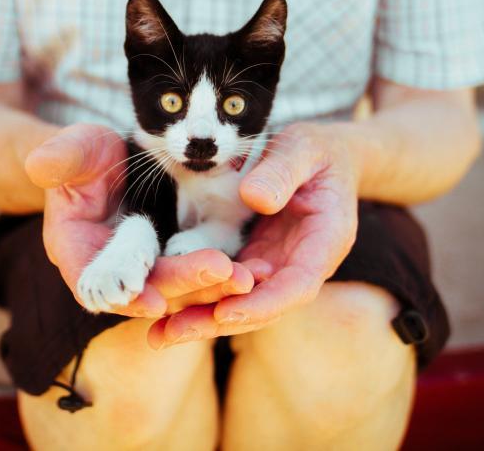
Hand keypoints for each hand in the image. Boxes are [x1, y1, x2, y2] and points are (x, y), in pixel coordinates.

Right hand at [25, 123, 256, 317]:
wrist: (110, 159)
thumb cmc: (85, 153)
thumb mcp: (75, 148)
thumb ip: (61, 157)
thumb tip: (38, 165)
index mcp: (75, 247)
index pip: (94, 283)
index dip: (121, 294)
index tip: (154, 302)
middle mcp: (109, 268)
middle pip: (144, 289)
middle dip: (183, 284)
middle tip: (222, 274)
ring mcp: (142, 268)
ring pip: (176, 286)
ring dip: (210, 286)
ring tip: (245, 277)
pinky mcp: (171, 261)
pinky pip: (195, 273)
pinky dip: (220, 275)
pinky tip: (252, 272)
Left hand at [147, 122, 359, 347]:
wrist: (324, 156)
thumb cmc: (318, 150)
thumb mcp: (303, 149)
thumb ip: (283, 171)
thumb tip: (255, 199)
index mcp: (325, 242)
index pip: (296, 285)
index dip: (262, 303)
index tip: (224, 314)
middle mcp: (301, 264)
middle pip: (263, 305)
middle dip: (219, 322)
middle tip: (172, 333)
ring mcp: (277, 265)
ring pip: (242, 301)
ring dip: (203, 319)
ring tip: (159, 334)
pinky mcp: (256, 260)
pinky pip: (229, 285)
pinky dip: (201, 298)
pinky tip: (165, 309)